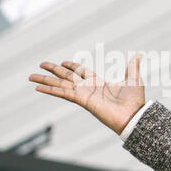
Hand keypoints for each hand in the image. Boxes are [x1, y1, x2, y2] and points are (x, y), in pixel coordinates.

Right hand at [28, 55, 145, 134]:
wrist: (134, 115)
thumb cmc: (135, 101)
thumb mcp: (134, 80)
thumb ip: (133, 67)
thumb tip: (139, 54)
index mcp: (99, 83)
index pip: (81, 72)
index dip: (72, 66)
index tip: (63, 62)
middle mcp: (88, 88)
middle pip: (66, 76)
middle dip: (53, 70)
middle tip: (40, 64)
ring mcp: (83, 94)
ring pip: (60, 84)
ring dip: (45, 80)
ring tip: (31, 76)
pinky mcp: (81, 100)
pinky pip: (63, 93)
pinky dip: (50, 90)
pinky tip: (38, 87)